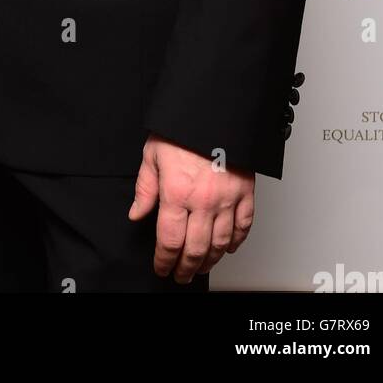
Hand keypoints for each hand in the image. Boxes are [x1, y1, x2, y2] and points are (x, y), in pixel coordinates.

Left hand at [127, 135, 254, 282]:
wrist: (214, 107)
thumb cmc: (182, 127)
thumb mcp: (152, 153)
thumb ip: (145, 187)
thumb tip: (137, 213)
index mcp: (177, 192)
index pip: (169, 240)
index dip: (163, 260)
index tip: (161, 267)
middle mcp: (203, 200)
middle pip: (195, 249)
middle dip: (185, 268)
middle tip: (180, 275)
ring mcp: (227, 199)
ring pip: (220, 243)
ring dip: (210, 261)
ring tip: (201, 267)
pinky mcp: (246, 192)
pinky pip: (243, 226)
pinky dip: (235, 242)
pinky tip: (227, 247)